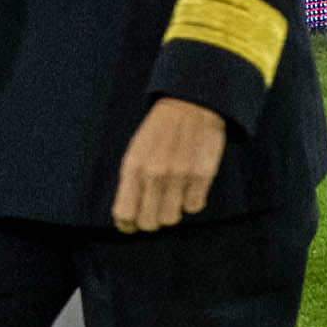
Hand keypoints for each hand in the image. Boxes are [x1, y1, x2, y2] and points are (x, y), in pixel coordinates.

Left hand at [110, 95, 227, 233]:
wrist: (192, 103)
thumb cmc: (160, 132)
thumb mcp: (136, 151)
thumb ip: (131, 183)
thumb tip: (127, 220)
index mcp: (133, 166)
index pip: (124, 214)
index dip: (127, 224)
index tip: (132, 222)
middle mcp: (155, 173)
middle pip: (149, 223)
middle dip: (150, 219)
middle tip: (155, 207)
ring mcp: (180, 175)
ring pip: (171, 219)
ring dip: (172, 210)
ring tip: (173, 192)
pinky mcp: (203, 175)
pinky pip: (194, 207)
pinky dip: (192, 200)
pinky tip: (189, 185)